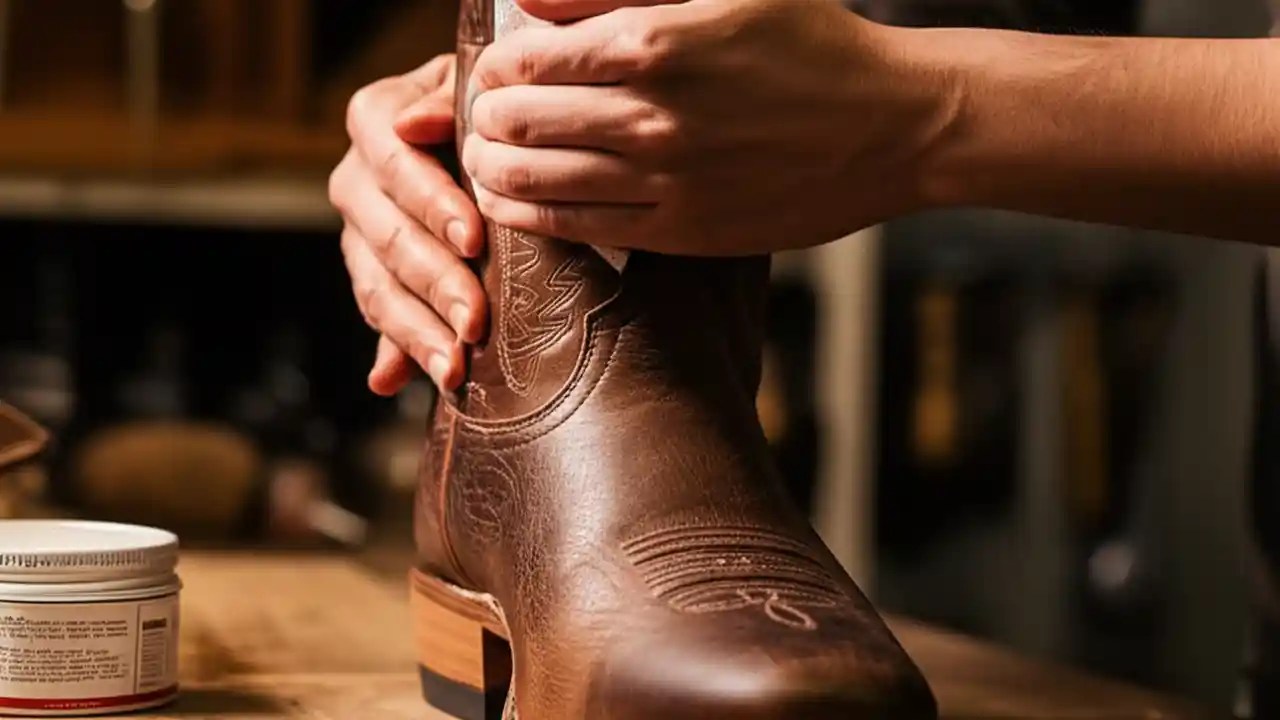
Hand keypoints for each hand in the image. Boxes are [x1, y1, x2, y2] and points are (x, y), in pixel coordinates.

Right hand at [330, 55, 487, 393]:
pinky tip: (392, 383)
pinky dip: (394, 354)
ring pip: (379, 287)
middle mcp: (355, 179)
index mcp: (374, 121)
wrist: (484, 135)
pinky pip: (380, 319)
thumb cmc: (486, 108)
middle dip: (436, 284)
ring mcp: (359, 233)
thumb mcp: (475, 91)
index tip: (473, 240)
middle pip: (388, 237)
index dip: (431, 202)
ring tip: (454, 368)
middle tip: (477, 322)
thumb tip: (415, 122)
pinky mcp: (373, 278)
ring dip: (417, 333)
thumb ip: (448, 102)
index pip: (393, 160)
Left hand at [463, 0, 956, 255]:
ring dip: (492, 169)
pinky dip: (530, 214)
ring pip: (535, 181)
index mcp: (655, 43)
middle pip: (517, 123)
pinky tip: (511, 203)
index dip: (496, 66)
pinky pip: (579, 227)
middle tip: (485, 116)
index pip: (526, 60)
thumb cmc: (812, 43)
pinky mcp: (682, 231)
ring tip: (484, 160)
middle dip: (486, 118)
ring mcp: (665, 182)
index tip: (496, 69)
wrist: (892, 126)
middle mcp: (650, 117)